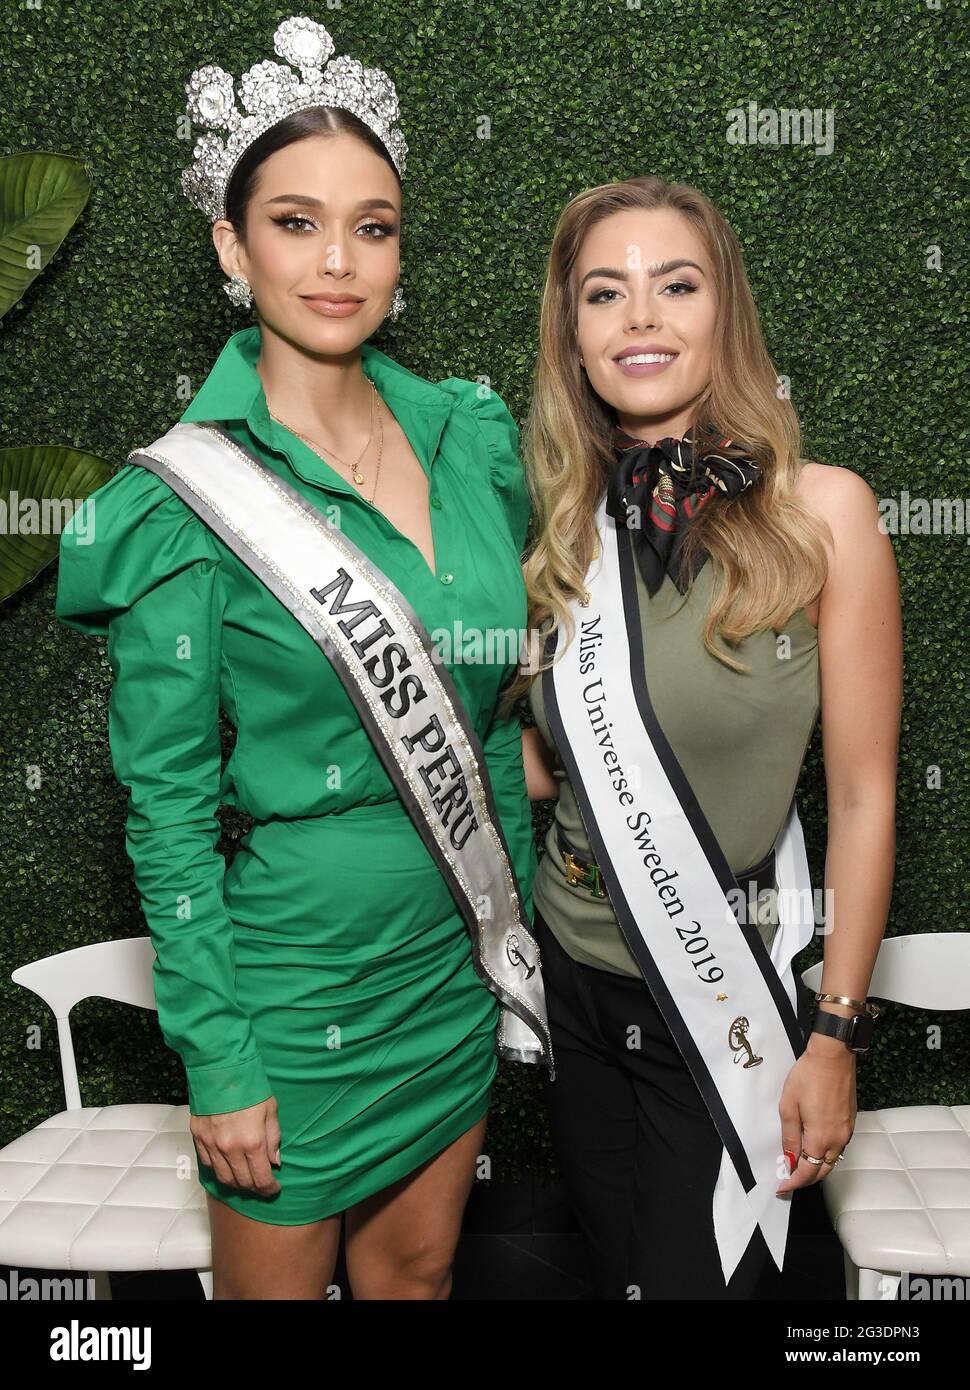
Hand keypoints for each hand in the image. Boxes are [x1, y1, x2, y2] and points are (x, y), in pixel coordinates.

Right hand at [190, 1096, 281, 1195]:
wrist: (221, 1068)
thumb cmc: (249, 1086)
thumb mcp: (270, 1110)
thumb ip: (273, 1138)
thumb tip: (274, 1161)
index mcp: (252, 1141)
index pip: (261, 1178)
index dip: (269, 1188)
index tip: (274, 1189)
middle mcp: (230, 1148)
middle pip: (242, 1182)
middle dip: (254, 1188)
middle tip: (262, 1185)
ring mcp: (212, 1144)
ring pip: (223, 1177)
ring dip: (236, 1183)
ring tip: (245, 1179)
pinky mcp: (198, 1137)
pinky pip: (208, 1164)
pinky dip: (219, 1169)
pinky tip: (228, 1166)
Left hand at [776, 1039, 856, 1193]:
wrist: (833, 1057)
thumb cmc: (808, 1077)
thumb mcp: (789, 1107)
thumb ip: (790, 1137)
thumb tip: (789, 1160)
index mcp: (820, 1138)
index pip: (807, 1172)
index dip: (793, 1182)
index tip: (782, 1187)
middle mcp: (838, 1139)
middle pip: (822, 1170)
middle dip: (806, 1179)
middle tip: (789, 1180)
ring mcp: (847, 1130)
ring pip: (832, 1159)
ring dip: (817, 1167)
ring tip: (800, 1166)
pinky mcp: (851, 1121)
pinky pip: (839, 1146)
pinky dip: (826, 1153)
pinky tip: (815, 1147)